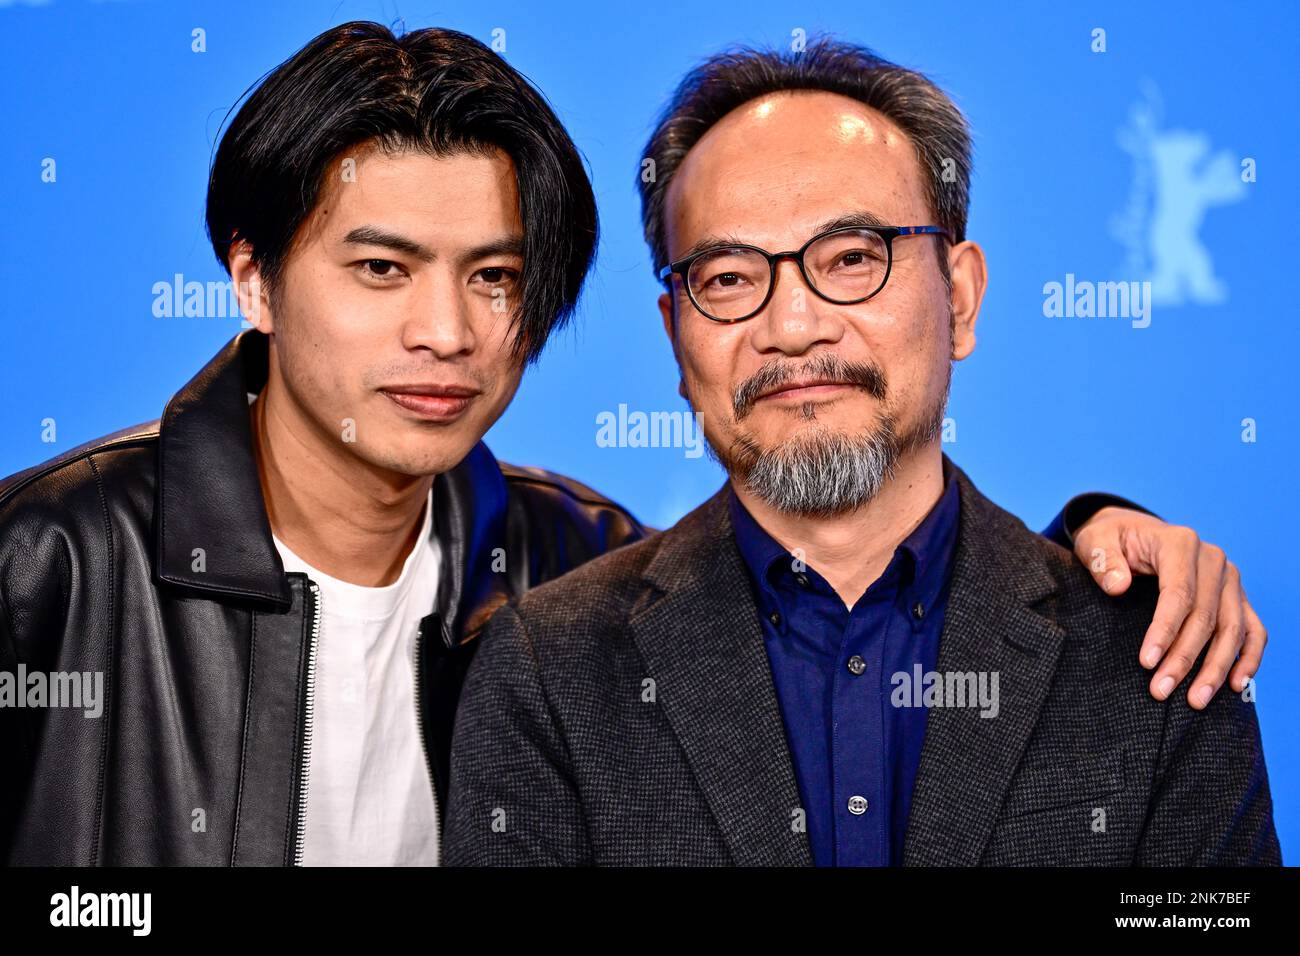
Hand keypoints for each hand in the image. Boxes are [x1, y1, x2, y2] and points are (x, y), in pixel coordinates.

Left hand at [1073, 507, 1264, 709]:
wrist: (1134, 532)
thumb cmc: (1113, 539)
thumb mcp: (1096, 541)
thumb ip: (1103, 560)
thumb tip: (1117, 586)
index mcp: (1180, 543)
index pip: (1178, 594)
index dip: (1165, 631)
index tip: (1146, 662)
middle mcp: (1212, 560)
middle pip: (1206, 617)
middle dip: (1184, 659)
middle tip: (1161, 690)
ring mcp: (1229, 579)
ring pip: (1233, 629)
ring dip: (1216, 668)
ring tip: (1195, 700)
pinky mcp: (1237, 596)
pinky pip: (1253, 629)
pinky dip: (1248, 657)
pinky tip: (1235, 685)